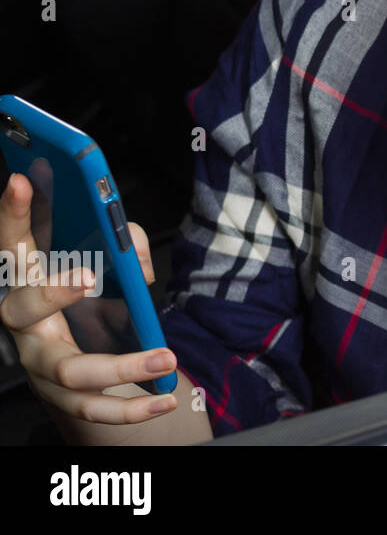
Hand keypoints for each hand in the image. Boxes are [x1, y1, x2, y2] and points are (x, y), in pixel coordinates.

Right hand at [0, 173, 178, 423]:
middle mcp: (24, 324)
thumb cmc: (89, 286)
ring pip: (69, 373)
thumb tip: (136, 253)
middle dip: (54, 291)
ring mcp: (40, 365)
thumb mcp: (102, 255)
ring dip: (120, 368)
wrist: (80, 345)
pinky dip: (132, 410)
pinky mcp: (62, 397)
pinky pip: (93, 411)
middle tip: (88, 274)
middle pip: (26, 309)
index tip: (19, 180)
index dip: (12, 213)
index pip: (12, 243)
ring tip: (164, 358)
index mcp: (26, 280)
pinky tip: (166, 398)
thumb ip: (124, 241)